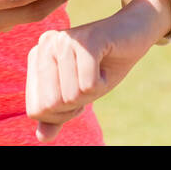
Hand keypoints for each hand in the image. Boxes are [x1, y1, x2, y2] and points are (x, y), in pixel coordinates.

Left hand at [25, 3, 161, 141]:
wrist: (134, 31)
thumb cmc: (104, 63)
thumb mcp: (79, 93)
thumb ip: (58, 113)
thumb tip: (42, 137)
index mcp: (37, 56)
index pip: (36, 109)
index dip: (61, 113)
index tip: (77, 91)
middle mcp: (45, 45)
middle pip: (50, 105)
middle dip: (76, 104)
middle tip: (89, 80)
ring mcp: (64, 40)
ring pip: (71, 96)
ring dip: (92, 92)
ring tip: (98, 68)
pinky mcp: (86, 40)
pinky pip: (89, 86)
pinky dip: (103, 83)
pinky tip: (106, 62)